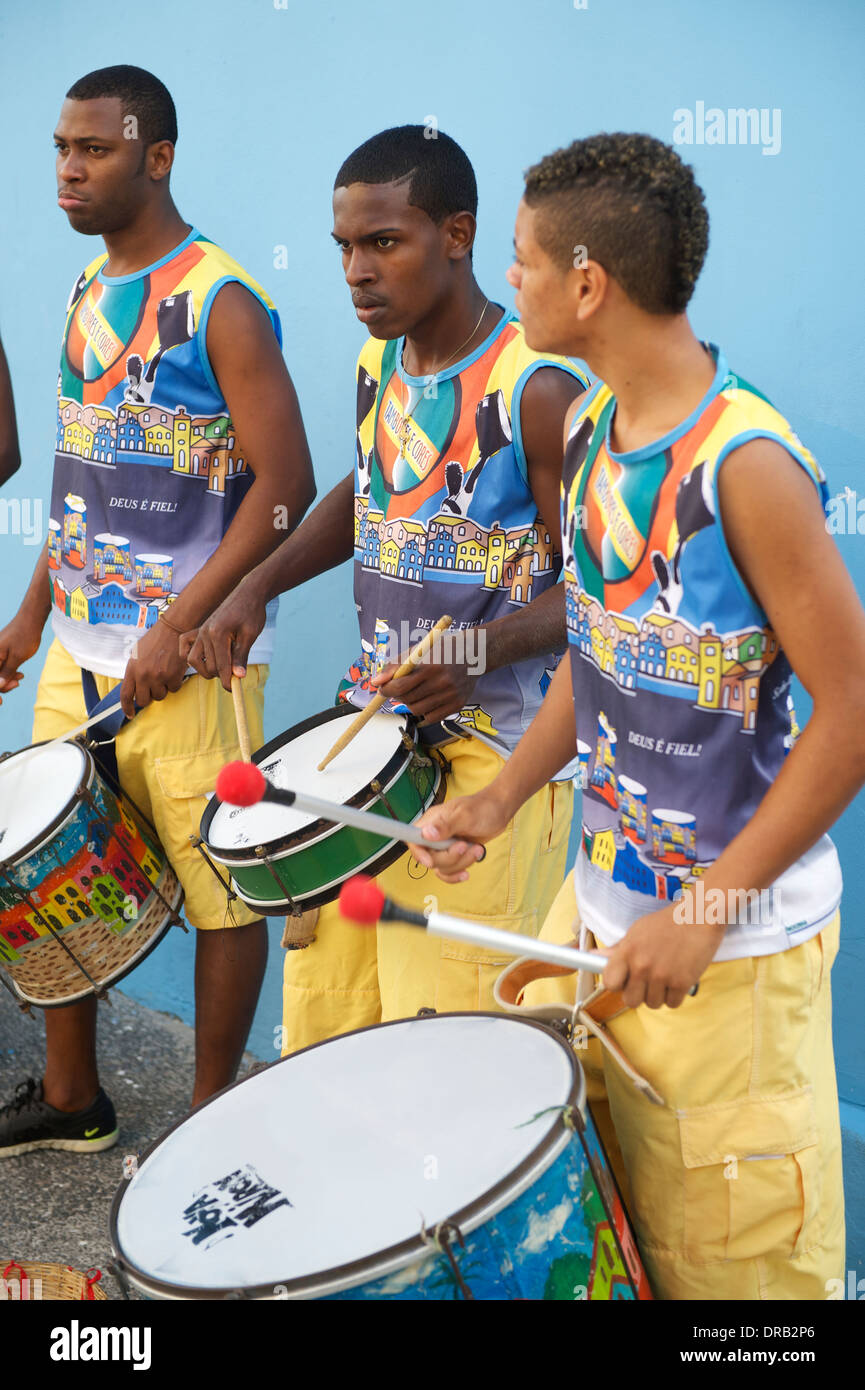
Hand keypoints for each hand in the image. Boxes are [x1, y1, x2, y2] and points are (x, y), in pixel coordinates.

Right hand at [0, 610, 43, 702]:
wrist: (30, 620)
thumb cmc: (24, 636)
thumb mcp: (17, 657)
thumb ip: (6, 672)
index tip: (1, 702)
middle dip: (2, 685)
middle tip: (16, 684)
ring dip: (7, 679)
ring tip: (20, 678)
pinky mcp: (1, 652)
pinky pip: (1, 666)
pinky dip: (9, 672)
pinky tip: (19, 674)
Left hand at [119, 619, 187, 716]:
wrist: (173, 631)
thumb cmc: (155, 640)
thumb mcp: (137, 654)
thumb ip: (134, 671)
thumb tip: (134, 687)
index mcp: (132, 669)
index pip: (126, 695)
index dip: (126, 707)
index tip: (129, 714)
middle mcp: (144, 675)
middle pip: (144, 700)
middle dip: (148, 697)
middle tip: (152, 688)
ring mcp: (159, 677)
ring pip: (160, 696)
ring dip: (162, 689)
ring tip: (164, 675)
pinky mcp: (173, 677)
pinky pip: (173, 689)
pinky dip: (174, 683)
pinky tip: (173, 672)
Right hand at [181, 578, 268, 690]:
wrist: (247, 593)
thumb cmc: (251, 612)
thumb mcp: (250, 635)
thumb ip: (241, 656)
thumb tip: (238, 677)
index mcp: (218, 633)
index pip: (221, 666)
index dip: (228, 681)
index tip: (233, 690)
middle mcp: (204, 632)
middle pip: (209, 666)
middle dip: (222, 674)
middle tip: (235, 672)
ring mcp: (200, 630)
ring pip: (194, 660)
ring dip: (206, 669)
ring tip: (221, 667)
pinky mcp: (199, 629)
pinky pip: (185, 645)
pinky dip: (189, 654)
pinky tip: (202, 657)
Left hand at [372, 654, 477, 725]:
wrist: (473, 654)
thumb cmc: (441, 651)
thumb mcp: (418, 651)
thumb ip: (395, 666)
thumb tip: (376, 682)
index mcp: (431, 666)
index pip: (401, 685)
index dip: (387, 689)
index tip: (382, 689)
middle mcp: (442, 682)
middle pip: (408, 699)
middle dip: (397, 696)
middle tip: (398, 689)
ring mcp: (451, 695)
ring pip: (417, 710)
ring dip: (409, 704)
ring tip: (413, 693)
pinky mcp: (457, 705)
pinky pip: (431, 717)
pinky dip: (423, 712)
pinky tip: (425, 701)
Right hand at [411, 786, 511, 882]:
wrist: (498, 811)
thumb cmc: (482, 808)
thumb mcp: (465, 814)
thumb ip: (445, 825)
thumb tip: (426, 834)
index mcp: (431, 821)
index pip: (413, 840)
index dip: (418, 853)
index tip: (430, 861)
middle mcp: (434, 835)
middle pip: (430, 858)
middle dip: (450, 857)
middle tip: (465, 845)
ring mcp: (443, 846)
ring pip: (441, 867)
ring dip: (461, 863)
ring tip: (476, 849)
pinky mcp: (453, 854)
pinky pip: (448, 871)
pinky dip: (458, 873)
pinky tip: (467, 871)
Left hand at [602, 903, 724, 1009]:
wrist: (699, 916)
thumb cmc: (667, 923)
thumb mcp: (637, 930)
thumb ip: (618, 949)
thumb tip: (592, 955)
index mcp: (628, 951)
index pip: (609, 983)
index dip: (617, 985)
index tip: (625, 980)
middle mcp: (642, 965)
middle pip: (630, 1001)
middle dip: (639, 994)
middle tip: (648, 982)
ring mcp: (662, 975)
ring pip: (653, 1004)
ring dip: (659, 995)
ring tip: (666, 976)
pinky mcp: (682, 982)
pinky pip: (672, 1004)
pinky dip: (676, 996)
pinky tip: (678, 979)